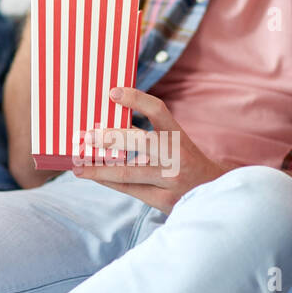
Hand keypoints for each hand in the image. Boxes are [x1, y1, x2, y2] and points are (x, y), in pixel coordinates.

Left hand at [70, 87, 231, 212]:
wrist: (213, 191)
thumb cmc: (186, 162)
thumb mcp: (177, 142)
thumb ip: (152, 134)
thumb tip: (109, 124)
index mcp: (178, 135)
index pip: (158, 110)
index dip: (136, 99)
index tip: (112, 93)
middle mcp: (175, 156)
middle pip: (140, 142)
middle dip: (110, 137)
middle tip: (86, 135)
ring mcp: (169, 179)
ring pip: (127, 172)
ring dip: (99, 169)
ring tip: (78, 166)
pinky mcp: (162, 199)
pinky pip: (129, 190)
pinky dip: (108, 182)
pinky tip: (93, 176)